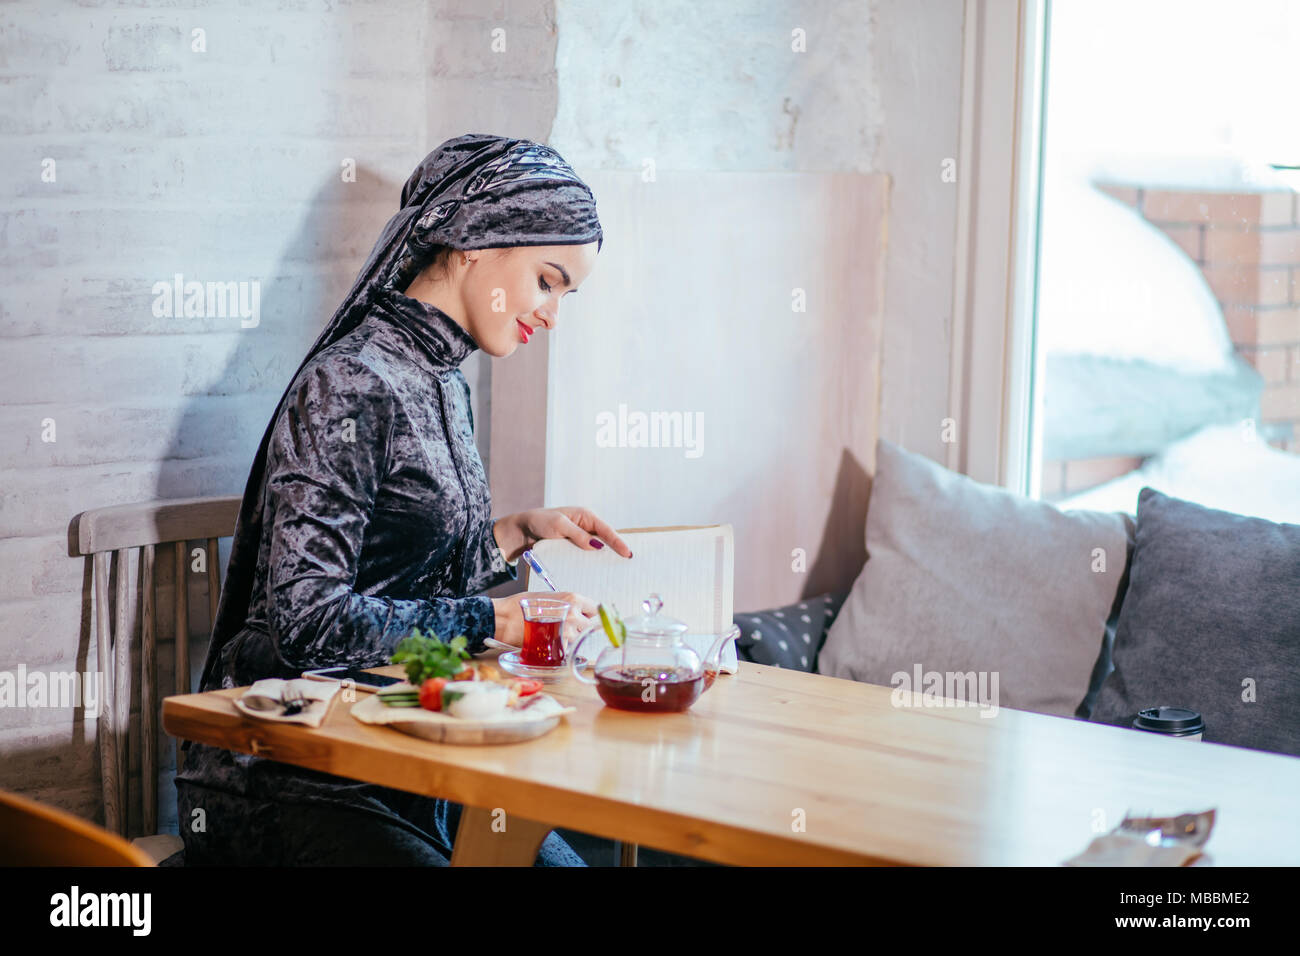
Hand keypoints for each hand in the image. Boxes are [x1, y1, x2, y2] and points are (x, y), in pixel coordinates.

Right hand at [490, 591, 598, 647]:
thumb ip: (567, 604)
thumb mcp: (549, 597)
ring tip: (553, 633)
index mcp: (573, 599)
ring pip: (578, 638)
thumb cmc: (521, 606)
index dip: (587, 613)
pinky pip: (568, 649)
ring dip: (570, 638)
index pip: (594, 608)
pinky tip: (550, 642)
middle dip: (579, 627)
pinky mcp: (559, 645)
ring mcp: (567, 631)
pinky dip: (562, 648)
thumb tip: (578, 610)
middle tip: (563, 626)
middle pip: (588, 625)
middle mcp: (573, 614)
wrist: (504, 619)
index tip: (582, 616)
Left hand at [492, 507, 632, 562]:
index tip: (628, 554)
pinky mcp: (572, 549)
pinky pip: (585, 556)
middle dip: (616, 551)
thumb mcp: (558, 525)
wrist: (521, 531)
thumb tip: (597, 546)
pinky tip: (596, 573)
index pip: (606, 530)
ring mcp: (579, 539)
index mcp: (585, 516)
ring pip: (596, 550)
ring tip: (616, 571)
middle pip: (605, 540)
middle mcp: (585, 527)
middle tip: (628, 564)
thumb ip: (577, 534)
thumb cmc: (539, 522)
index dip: (618, 542)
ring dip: (604, 559)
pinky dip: (591, 563)